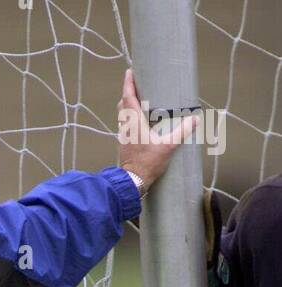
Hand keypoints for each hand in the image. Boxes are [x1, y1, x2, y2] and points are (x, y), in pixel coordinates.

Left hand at [117, 67, 199, 192]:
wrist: (132, 183)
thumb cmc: (147, 164)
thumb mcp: (168, 147)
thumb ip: (182, 131)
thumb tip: (196, 119)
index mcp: (134, 122)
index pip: (128, 97)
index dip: (128, 83)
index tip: (129, 71)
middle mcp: (126, 127)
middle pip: (123, 104)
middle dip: (128, 93)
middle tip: (135, 84)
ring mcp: (123, 137)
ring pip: (122, 116)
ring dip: (127, 106)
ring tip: (138, 100)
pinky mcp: (124, 145)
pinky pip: (124, 126)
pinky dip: (129, 118)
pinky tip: (139, 123)